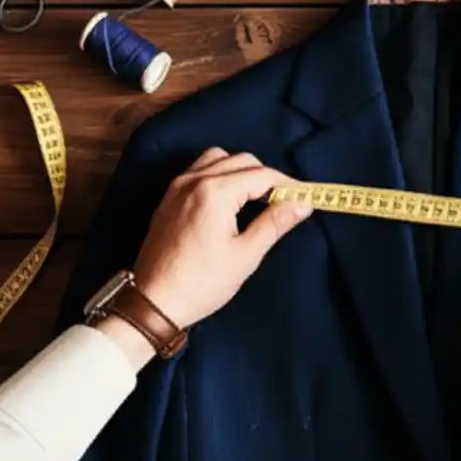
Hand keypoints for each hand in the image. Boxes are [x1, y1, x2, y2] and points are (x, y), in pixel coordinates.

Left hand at [132, 148, 312, 328]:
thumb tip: (303, 203)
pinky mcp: (169, 197)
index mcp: (215, 191)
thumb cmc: (203, 282)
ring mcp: (178, 185)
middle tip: (284, 202)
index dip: (288, 185)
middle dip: (267, 177)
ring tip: (255, 197)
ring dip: (241, 170)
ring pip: (218, 159)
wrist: (154, 301)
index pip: (262, 175)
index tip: (306, 198)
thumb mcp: (246, 255)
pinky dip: (220, 174)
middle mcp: (195, 179)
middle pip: (242, 160)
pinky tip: (229, 199)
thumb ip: (275, 223)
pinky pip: (199, 170)